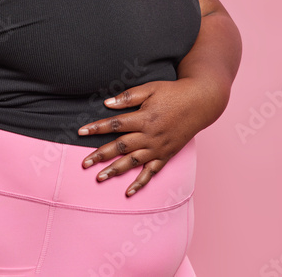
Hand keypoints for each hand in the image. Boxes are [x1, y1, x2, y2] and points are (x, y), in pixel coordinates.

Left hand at [76, 77, 227, 196]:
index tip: (80, 132)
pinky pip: (152, 172)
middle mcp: (150, 135)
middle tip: (84, 163)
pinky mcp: (167, 155)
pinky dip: (140, 183)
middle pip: (121, 147)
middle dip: (101, 155)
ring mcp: (159, 147)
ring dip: (115, 170)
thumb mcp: (151, 88)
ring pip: (133, 162)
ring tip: (99, 178)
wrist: (201, 102)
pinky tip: (128, 192)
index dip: (96, 128)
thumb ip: (128, 97)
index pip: (115, 124)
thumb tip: (107, 103)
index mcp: (144, 117)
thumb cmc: (173, 92)